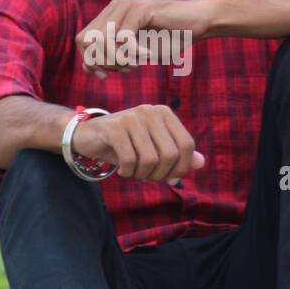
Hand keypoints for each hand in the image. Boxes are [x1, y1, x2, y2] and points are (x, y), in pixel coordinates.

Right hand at [71, 104, 205, 182]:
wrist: (88, 136)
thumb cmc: (126, 144)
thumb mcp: (153, 150)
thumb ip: (178, 155)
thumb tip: (201, 163)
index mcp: (165, 113)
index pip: (187, 144)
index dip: (181, 167)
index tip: (168, 177)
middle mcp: (150, 111)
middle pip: (170, 154)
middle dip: (160, 174)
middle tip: (146, 177)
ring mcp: (132, 117)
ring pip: (150, 159)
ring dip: (142, 175)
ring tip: (134, 173)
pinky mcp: (114, 127)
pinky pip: (130, 160)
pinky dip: (128, 172)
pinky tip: (122, 171)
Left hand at [75, 0, 215, 77]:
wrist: (197, 24)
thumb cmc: (168, 38)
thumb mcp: (135, 53)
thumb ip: (111, 58)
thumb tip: (87, 67)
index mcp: (110, 16)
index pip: (82, 40)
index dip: (89, 61)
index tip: (105, 75)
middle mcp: (114, 7)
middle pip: (88, 41)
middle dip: (104, 62)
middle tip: (125, 69)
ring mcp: (126, 6)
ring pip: (103, 41)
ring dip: (118, 60)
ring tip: (135, 64)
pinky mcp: (140, 10)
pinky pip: (123, 39)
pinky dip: (133, 54)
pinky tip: (146, 56)